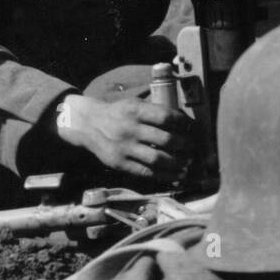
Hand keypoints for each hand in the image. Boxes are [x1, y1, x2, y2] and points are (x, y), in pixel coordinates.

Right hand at [54, 94, 193, 181]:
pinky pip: (145, 172)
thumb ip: (155, 112)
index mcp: (135, 110)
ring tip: (187, 163)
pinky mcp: (119, 162)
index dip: (183, 123)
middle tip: (192, 148)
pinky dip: (163, 175)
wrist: (87, 123)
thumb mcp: (134, 104)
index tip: (192, 129)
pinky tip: (175, 175)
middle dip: (184, 145)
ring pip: (157, 158)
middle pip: (165, 139)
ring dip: (177, 163)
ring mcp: (124, 147)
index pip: (166, 116)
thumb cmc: (118, 113)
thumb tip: (185, 123)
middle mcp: (129, 128)